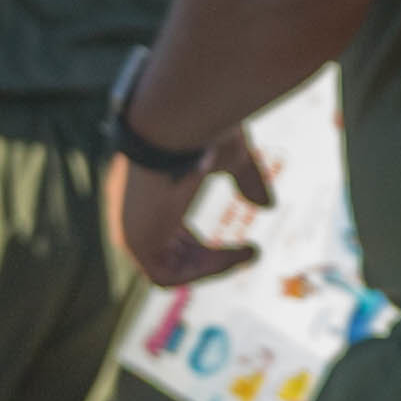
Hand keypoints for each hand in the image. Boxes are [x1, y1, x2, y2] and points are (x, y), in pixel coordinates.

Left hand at [108, 124, 269, 291]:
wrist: (179, 123)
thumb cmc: (201, 131)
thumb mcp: (231, 159)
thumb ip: (246, 181)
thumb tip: (268, 205)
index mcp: (151, 198)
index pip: (176, 240)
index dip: (207, 251)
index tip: (248, 248)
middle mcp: (136, 216)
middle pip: (174, 259)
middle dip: (214, 262)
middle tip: (251, 252)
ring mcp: (132, 229)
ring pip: (171, 272)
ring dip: (212, 268)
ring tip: (245, 253)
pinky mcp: (136, 241)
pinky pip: (164, 277)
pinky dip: (198, 273)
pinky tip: (226, 256)